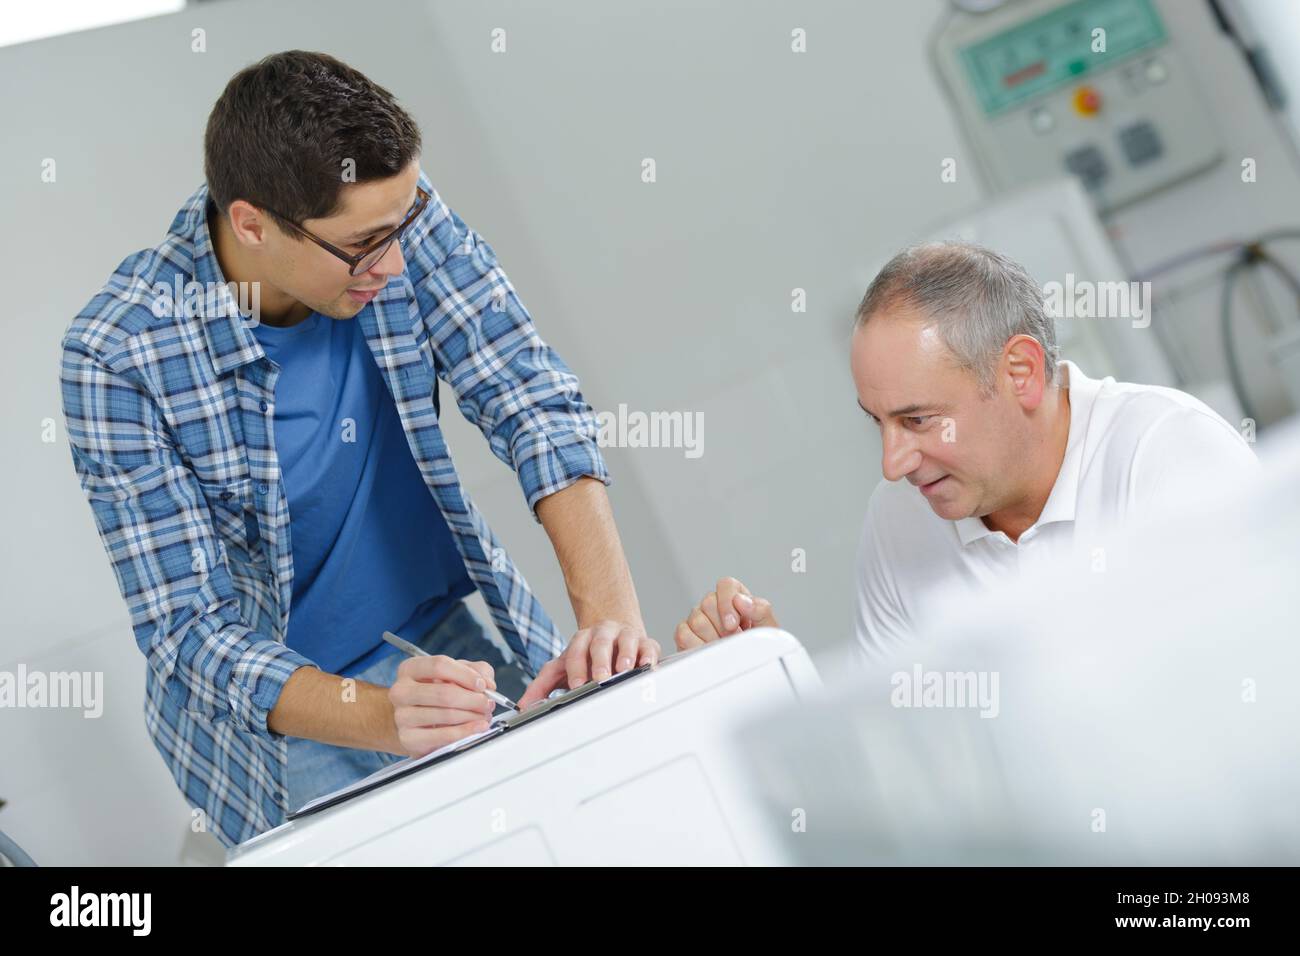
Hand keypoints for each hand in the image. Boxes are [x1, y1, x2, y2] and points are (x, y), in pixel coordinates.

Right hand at [388, 656, 497, 756]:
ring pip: (447, 715)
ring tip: (484, 716)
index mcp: (410, 669)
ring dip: (473, 716)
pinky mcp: (409, 739)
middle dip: (474, 699)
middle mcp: (401, 691)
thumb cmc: (435, 694)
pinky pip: (444, 736)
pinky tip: (478, 727)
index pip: (439, 666)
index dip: (466, 675)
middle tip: (488, 703)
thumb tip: (488, 684)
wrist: (413, 722)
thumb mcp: (454, 674)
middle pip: (444, 693)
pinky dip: (466, 732)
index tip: (482, 685)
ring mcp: (402, 716)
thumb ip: (475, 671)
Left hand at [517, 620, 659, 708]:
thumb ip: (542, 685)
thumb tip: (524, 706)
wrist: (613, 630)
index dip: (576, 668)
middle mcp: (603, 634)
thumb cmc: (588, 655)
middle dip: (601, 661)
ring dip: (626, 656)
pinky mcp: (646, 642)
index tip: (576, 684)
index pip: (576, 652)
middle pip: (600, 644)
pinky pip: (649, 647)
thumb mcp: (563, 666)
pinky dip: (648, 657)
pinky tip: (646, 667)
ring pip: (626, 641)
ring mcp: (625, 636)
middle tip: (601, 679)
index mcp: (581, 640)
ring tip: (625, 670)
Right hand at [674, 577, 777, 650]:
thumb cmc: (757, 648)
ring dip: (713, 638)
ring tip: (723, 646)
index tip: (734, 624)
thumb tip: (741, 600)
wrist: (746, 667)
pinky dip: (698, 646)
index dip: (727, 603)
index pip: (726, 585)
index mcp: (735, 597)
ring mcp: (698, 618)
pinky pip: (684, 634)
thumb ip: (761, 610)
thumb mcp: (767, 628)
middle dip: (722, 626)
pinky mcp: (685, 634)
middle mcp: (714, 605)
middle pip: (708, 602)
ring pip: (696, 620)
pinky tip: (710, 650)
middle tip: (732, 638)